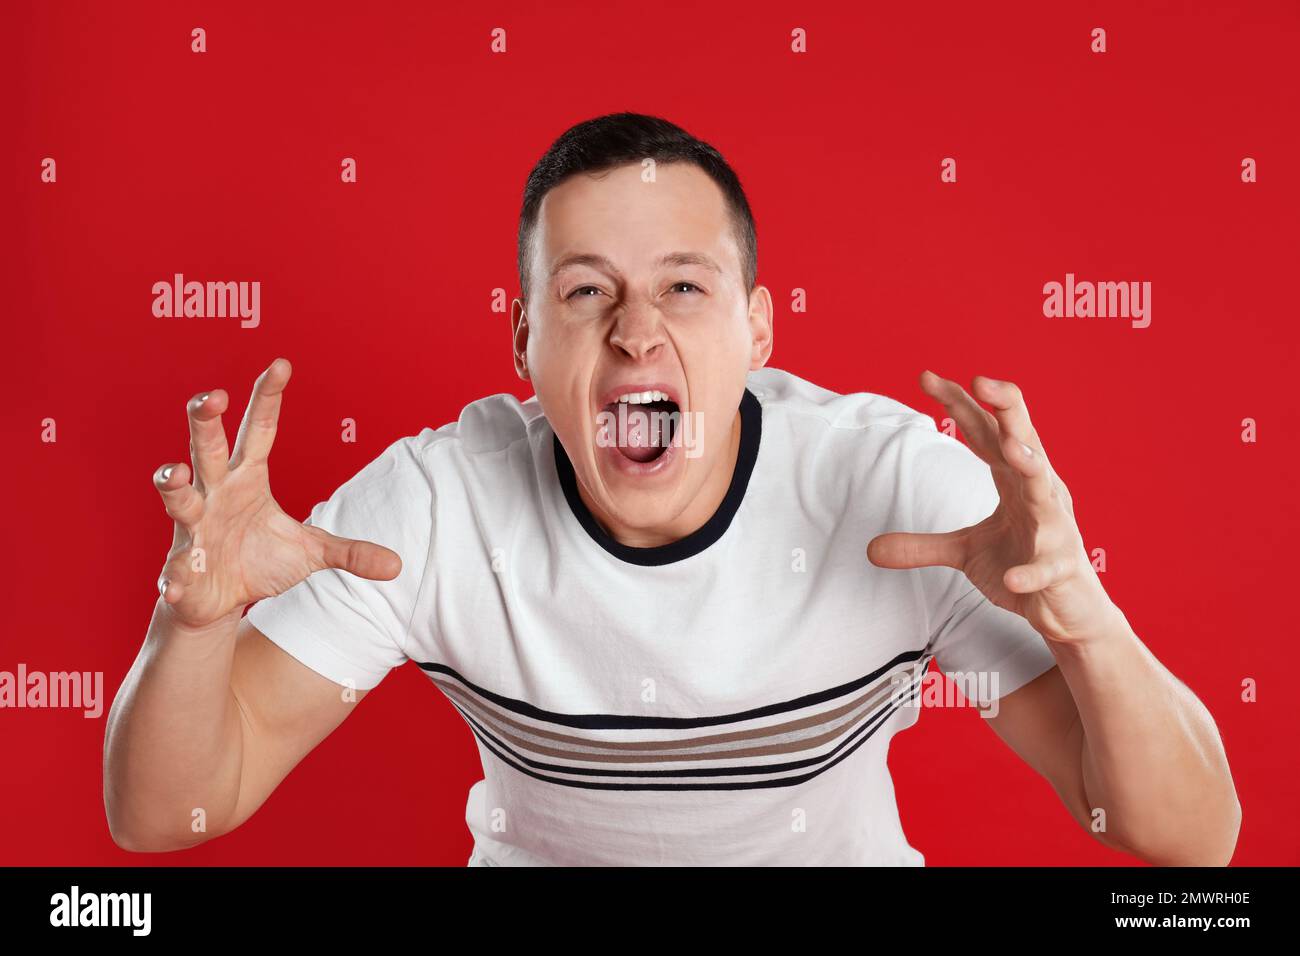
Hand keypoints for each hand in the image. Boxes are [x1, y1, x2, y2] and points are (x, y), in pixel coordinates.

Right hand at [152, 358, 400, 630]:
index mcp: (246, 479)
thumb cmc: (260, 561)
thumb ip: (350, 552)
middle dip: (205, 422)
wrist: (217, 598)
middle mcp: (215, 494)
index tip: (281, 364)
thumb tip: (398, 565)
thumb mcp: (310, 553)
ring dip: (174, 485)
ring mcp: (194, 528)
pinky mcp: (181, 568)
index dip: (268, 398)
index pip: (260, 430)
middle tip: (212, 396)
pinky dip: (174, 577)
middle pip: (207, 449)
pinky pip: (174, 569)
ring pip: (179, 498)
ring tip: (177, 475)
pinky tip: (174, 586)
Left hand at [867, 370, 1119, 644]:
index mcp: (1016, 480)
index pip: (987, 432)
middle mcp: (1039, 494)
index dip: (960, 404)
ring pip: (1046, 491)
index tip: (925, 377)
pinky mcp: (1061, 569)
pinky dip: (1030, 570)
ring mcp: (1054, 530)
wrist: (1066, 611)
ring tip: (1012, 449)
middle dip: (1007, 411)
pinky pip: (1045, 567)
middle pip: (1024, 443)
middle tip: (983, 381)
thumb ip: (922, 545)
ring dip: (1031, 466)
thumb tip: (869, 549)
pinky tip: (1012, 575)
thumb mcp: (965, 553)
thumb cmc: (1022, 565)